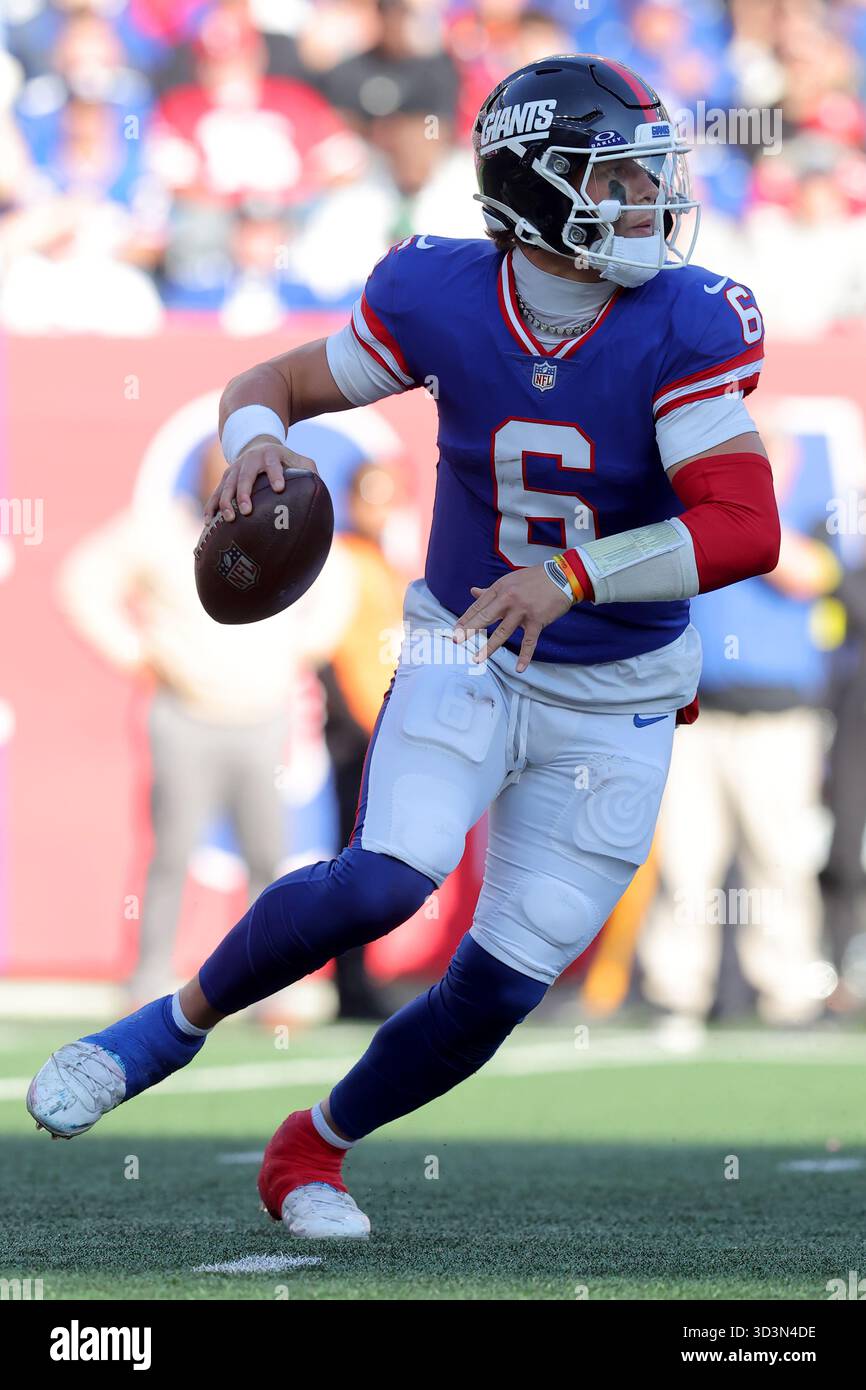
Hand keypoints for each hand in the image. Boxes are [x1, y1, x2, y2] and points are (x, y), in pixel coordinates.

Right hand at [204, 438, 318, 521]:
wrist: (257, 445)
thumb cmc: (284, 460)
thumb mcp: (298, 460)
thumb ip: (310, 471)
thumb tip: (321, 490)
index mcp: (269, 455)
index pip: (272, 464)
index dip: (275, 474)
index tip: (279, 488)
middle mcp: (249, 461)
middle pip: (245, 476)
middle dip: (244, 492)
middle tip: (247, 510)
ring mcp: (234, 470)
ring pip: (226, 485)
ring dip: (226, 502)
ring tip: (229, 519)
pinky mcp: (224, 479)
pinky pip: (215, 494)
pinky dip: (211, 507)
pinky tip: (208, 522)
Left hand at [452, 563, 573, 671]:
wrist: (563, 576)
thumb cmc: (535, 579)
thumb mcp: (510, 581)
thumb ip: (491, 590)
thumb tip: (472, 591)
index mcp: (500, 589)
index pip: (478, 606)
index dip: (466, 619)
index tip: (455, 630)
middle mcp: (508, 599)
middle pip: (485, 617)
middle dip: (470, 630)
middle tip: (457, 641)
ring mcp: (522, 611)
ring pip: (502, 632)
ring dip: (489, 647)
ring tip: (478, 659)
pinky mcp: (537, 620)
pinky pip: (529, 642)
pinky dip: (525, 656)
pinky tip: (519, 669)